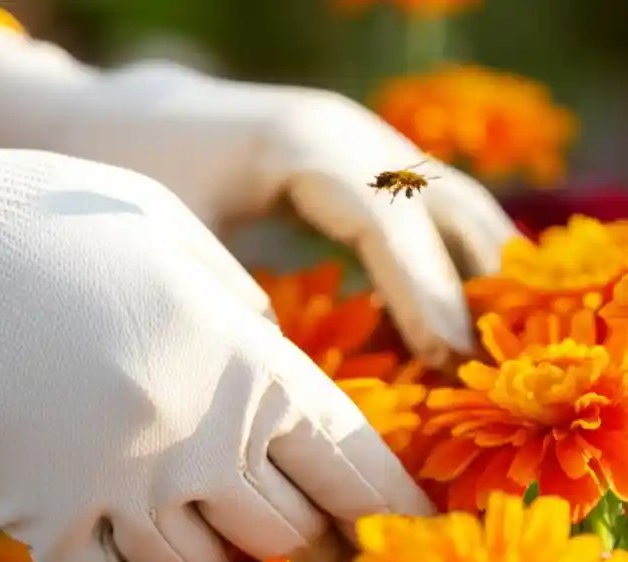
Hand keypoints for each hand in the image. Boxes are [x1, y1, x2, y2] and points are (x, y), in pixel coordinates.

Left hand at [0, 30, 520, 367]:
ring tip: (506, 352)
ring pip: (451, 200)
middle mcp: (346, 134)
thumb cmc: (136, 179)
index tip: (448, 357)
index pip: (384, 217)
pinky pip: (430, 210)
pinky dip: (458, 260)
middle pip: (440, 202)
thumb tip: (296, 378)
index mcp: (301, 144)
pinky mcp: (362, 166)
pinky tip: (470, 321)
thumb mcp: (171, 239)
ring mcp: (362, 143)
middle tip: (495, 369)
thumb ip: (231, 300)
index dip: (422, 288)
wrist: (120, 118)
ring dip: (484, 270)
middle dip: (473, 283)